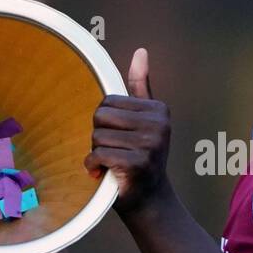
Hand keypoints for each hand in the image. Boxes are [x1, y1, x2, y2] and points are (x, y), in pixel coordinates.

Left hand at [85, 48, 171, 215]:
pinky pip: (98, 154)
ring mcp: (150, 144)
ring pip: (97, 137)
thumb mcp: (143, 120)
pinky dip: (93, 166)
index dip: (105, 123)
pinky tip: (104, 173)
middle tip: (115, 152)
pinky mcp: (138, 163)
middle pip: (100, 116)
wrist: (148, 200)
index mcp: (158, 110)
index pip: (108, 102)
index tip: (121, 139)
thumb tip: (140, 51)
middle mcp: (159, 125)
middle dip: (99, 137)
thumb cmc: (140, 158)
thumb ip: (140, 87)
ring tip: (112, 164)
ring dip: (96, 154)